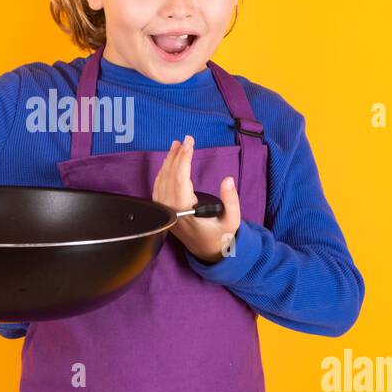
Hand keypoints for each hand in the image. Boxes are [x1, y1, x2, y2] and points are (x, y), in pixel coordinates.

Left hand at [151, 134, 241, 263]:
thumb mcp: (232, 221)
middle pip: (169, 176)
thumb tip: (228, 179)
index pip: (180, 178)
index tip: (189, 143)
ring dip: (168, 161)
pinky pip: (159, 187)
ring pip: (161, 180)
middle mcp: (170, 210)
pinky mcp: (163, 211)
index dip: (184, 159)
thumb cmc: (220, 236)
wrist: (206, 252)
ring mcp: (164, 211)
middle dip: (177, 155)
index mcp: (185, 211)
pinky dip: (163, 172)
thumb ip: (231, 201)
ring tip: (176, 145)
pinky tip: (169, 162)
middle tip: (186, 139)